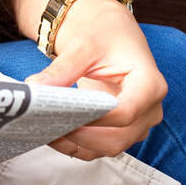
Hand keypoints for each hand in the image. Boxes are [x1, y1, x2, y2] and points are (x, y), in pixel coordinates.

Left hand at [23, 0, 166, 160]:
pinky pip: (99, 148)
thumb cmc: (105, 36)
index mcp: (150, 84)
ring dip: (75, 142)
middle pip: (117, 137)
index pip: (125, 112)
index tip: (63, 114)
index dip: (94, 118)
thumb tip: (36, 88)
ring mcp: (137, 125)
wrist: (111, 36)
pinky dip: (75, 145)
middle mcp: (149, 110)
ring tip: (44, 127)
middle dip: (80, 134)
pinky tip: (52, 132)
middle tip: (46, 122)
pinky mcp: (122, 132)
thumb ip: (62, 69)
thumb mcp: (84, 45)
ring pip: (107, 147)